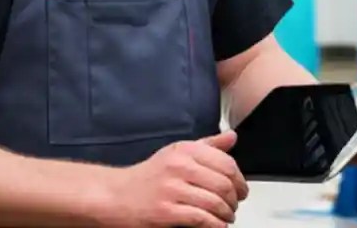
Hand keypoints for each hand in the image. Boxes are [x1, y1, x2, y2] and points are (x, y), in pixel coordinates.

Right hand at [114, 131, 248, 226]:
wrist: (115, 196)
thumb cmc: (147, 177)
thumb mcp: (176, 153)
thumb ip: (207, 146)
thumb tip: (232, 137)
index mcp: (185, 151)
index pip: (226, 163)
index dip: (240, 181)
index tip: (241, 190)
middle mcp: (179, 167)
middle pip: (224, 184)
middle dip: (235, 200)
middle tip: (234, 206)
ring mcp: (172, 189)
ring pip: (215, 203)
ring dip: (226, 215)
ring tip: (226, 217)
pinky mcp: (165, 211)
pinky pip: (201, 219)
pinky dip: (215, 225)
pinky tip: (216, 226)